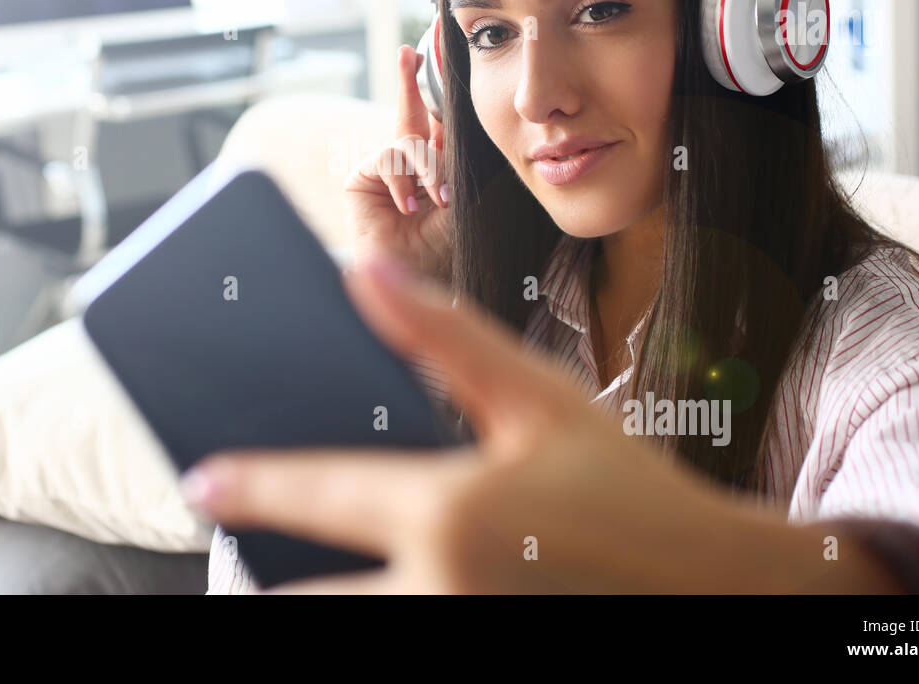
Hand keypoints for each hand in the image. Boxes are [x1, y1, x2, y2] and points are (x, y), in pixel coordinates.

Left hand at [181, 252, 794, 592]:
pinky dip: (371, 613)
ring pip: (344, 628)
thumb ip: (447, 336)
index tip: (202, 481)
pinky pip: (396, 642)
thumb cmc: (631, 491)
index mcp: (450, 513)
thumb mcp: (542, 399)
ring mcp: (457, 635)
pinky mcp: (477, 659)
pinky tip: (381, 585)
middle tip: (239, 559)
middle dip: (264, 579)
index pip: (322, 494)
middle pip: (311, 597)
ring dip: (312, 602)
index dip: (256, 485)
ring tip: (289, 577)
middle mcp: (441, 588)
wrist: (716, 586)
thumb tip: (362, 273)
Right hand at [343, 45, 452, 283]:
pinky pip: (388, 158)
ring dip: (428, 168)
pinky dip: (403, 179)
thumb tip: (455, 121)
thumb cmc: (444, 248)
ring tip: (437, 200)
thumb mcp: (464, 198)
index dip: (443, 98)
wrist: (414, 280)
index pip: (442, 125)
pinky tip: (408, 206)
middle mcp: (410, 164)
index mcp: (438, 168)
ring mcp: (385, 170)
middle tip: (409, 52)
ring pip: (408, 139)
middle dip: (408, 81)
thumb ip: (457, 162)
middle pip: (411, 112)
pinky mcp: (362, 178)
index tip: (444, 59)